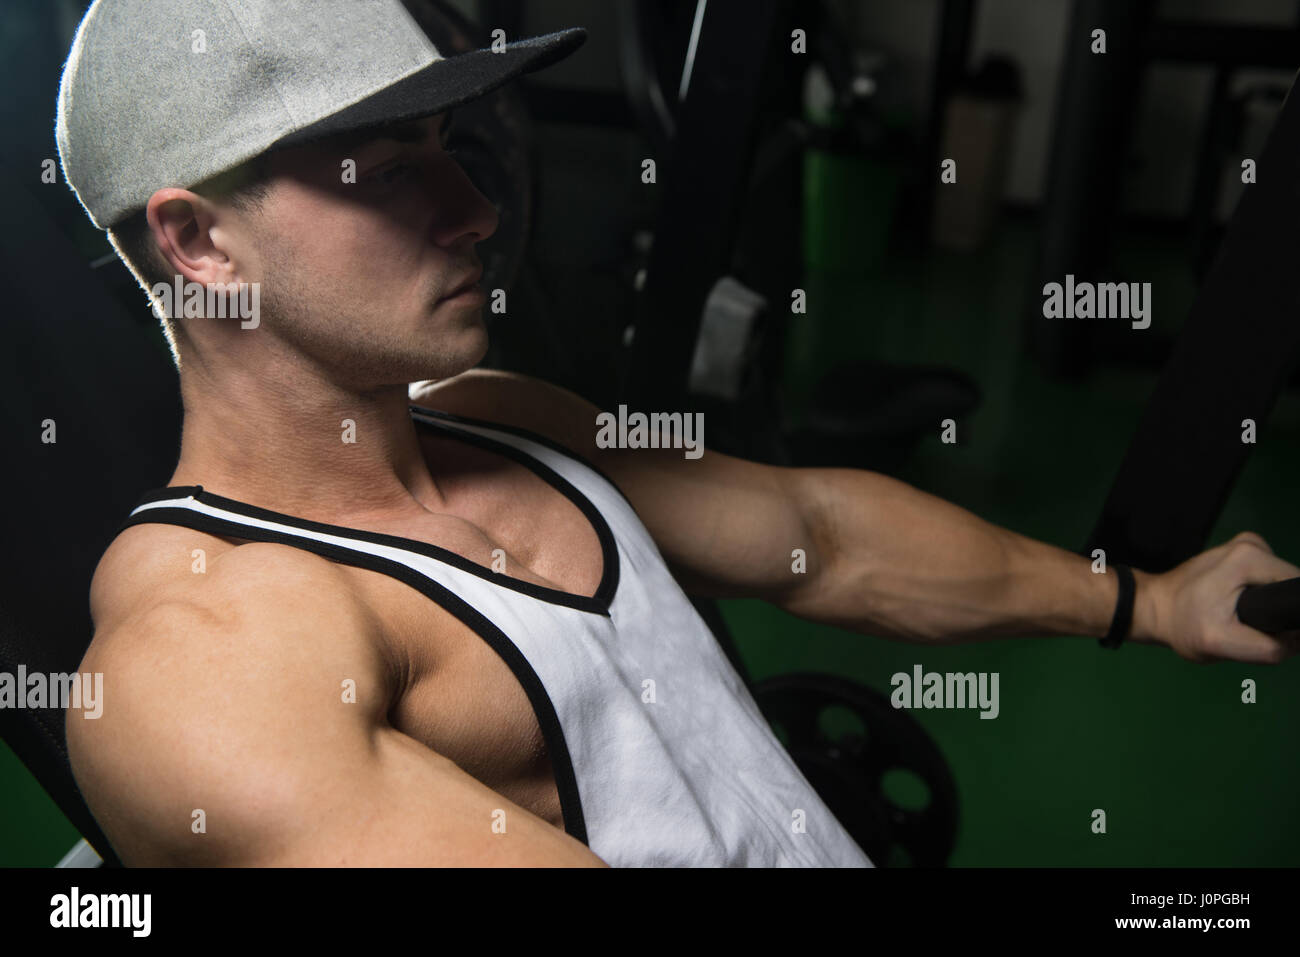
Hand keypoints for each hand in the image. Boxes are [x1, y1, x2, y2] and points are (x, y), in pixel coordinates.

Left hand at [1142, 532, 1299, 662]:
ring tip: (1243, 619)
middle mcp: (1253, 545)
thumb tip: (1298, 640)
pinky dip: (1261, 598)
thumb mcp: (1222, 644)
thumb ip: (1269, 647)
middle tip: (1252, 629)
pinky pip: (1270, 581)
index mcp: (1250, 558)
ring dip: (1272, 607)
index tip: (1274, 633)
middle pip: (1293, 587)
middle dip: (1281, 613)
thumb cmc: (1182, 625)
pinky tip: (1240, 607)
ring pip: (1282, 586)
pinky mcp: (1243, 554)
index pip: (1298, 591)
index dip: (1295, 617)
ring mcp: (1248, 546)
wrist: (1154, 608)